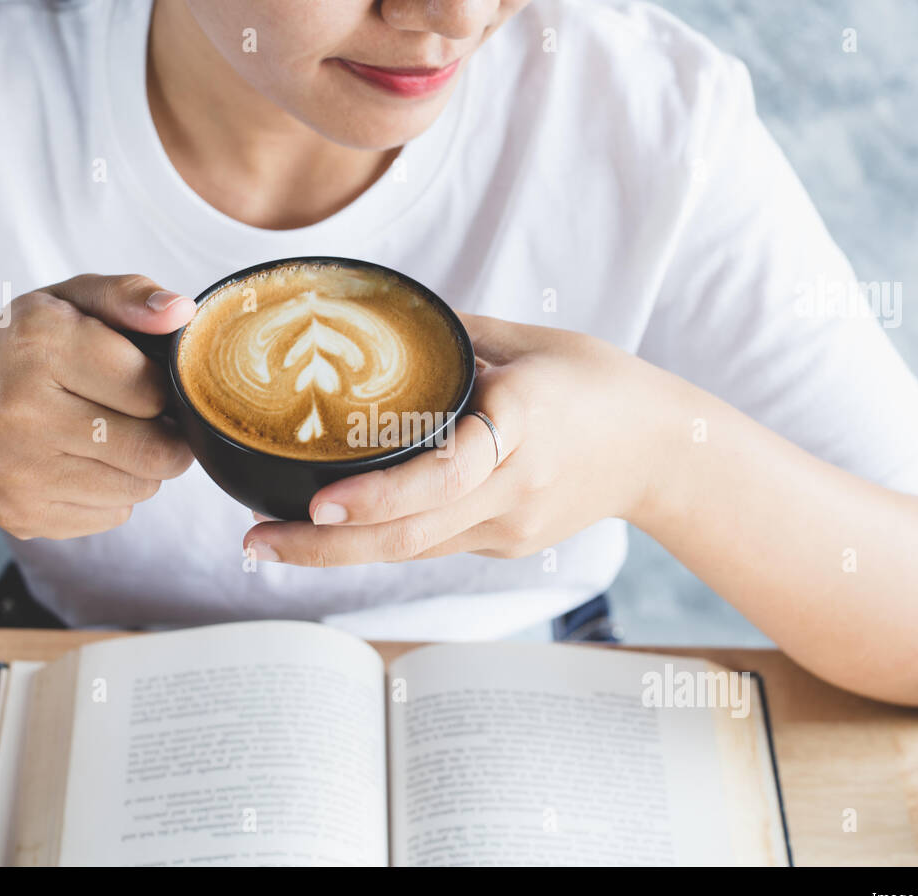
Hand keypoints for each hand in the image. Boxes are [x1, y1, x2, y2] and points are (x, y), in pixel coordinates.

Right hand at [0, 274, 194, 538]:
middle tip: (146, 418)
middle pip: (154, 450)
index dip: (162, 387)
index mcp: (36, 344)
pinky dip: (112, 493)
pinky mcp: (21, 514)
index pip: (151, 390)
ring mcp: (17, 471)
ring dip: (141, 467)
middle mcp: (19, 412)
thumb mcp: (71, 301)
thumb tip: (182, 312)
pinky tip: (80, 464)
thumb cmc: (27, 348)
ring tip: (109, 437)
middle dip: (165, 436)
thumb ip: (130, 296)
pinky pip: (113, 515)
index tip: (144, 380)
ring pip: (139, 488)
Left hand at [241, 311, 677, 565]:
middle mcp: (512, 488)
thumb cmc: (596, 383)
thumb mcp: (528, 341)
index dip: (380, 496)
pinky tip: (332, 533)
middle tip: (254, 542)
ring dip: (337, 553)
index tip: (320, 503)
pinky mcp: (506, 545)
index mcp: (520, 426)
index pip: (444, 474)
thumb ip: (452, 336)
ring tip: (268, 543)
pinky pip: (432, 545)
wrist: (662, 452)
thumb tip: (374, 320)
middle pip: (409, 536)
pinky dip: (380, 539)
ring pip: (412, 550)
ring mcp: (509, 527)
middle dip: (325, 547)